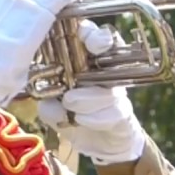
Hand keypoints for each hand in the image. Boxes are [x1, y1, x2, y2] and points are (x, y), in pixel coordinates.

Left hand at [35, 21, 145, 164]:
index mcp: (83, 62)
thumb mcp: (54, 111)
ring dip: (88, 95)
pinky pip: (115, 111)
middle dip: (99, 41)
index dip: (88, 30)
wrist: (98, 143)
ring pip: (108, 83)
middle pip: (110, 43)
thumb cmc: (74, 116)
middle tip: (92, 48)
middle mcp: (104, 70)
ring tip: (70, 103)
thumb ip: (49, 106)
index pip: (89, 35)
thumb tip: (52, 104)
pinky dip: (95, 117)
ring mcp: (117, 90)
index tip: (81, 33)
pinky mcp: (124, 112)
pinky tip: (80, 119)